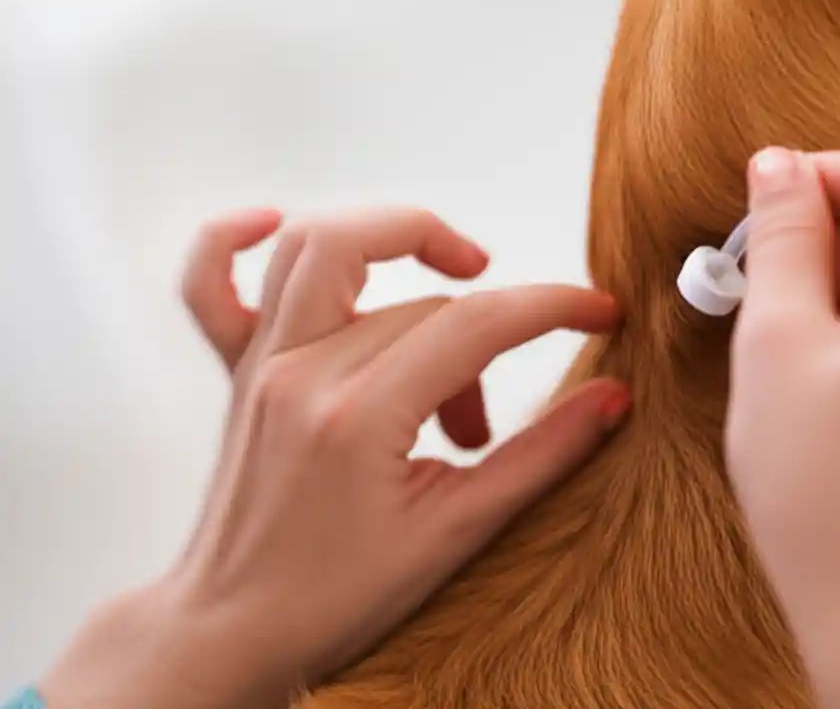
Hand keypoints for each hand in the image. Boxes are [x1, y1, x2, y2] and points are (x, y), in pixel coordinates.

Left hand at [41, 206, 630, 708]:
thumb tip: (613, 398)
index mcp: (358, 417)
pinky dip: (234, 237)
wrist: (237, 631)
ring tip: (453, 277)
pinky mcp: (239, 373)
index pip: (476, 322)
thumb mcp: (456, 535)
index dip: (552, 305)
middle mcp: (301, 374)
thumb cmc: (338, 598)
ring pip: (322, 246)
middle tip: (495, 396)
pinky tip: (273, 222)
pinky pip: (212, 281)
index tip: (601, 313)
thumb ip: (541, 457)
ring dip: (397, 238)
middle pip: (419, 299)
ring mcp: (261, 366)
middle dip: (487, 332)